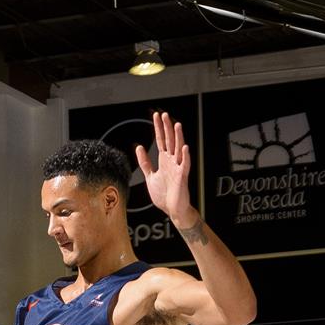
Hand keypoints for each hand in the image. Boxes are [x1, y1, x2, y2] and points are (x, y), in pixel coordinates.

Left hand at [136, 111, 195, 225]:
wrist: (172, 210)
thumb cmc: (164, 195)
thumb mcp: (150, 176)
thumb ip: (145, 162)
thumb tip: (139, 148)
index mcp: (164, 161)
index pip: (161, 140)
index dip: (158, 128)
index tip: (156, 116)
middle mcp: (172, 162)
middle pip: (169, 141)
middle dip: (167, 128)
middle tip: (164, 115)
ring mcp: (178, 168)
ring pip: (178, 149)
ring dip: (178, 137)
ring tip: (177, 125)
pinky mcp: (182, 177)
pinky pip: (185, 165)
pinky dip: (185, 156)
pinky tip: (184, 147)